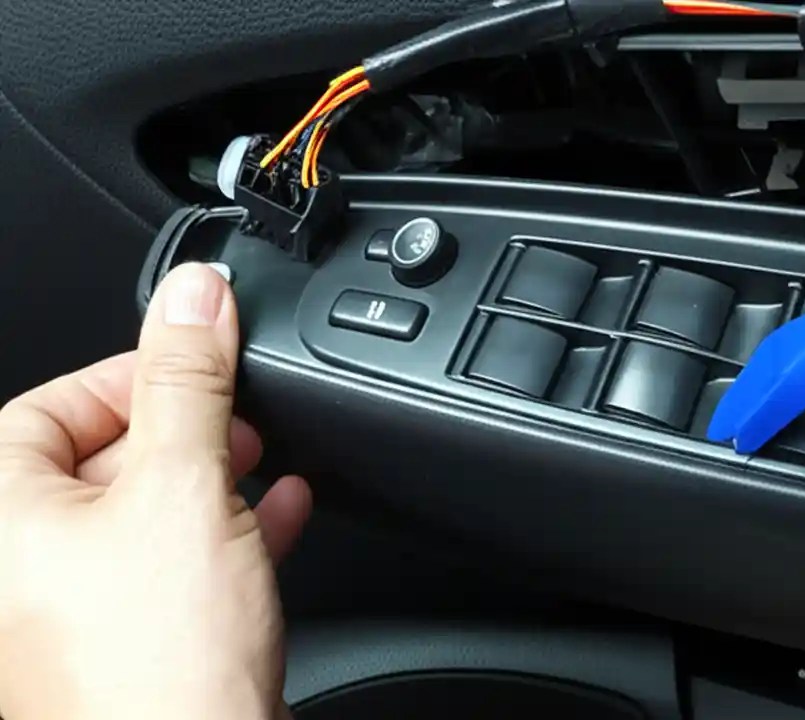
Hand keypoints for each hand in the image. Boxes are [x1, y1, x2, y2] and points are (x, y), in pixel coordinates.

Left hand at [0, 264, 311, 719]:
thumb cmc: (156, 666)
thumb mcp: (180, 486)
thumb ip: (188, 380)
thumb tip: (195, 294)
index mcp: (0, 516)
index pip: (51, 407)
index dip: (133, 374)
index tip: (198, 358)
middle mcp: (22, 568)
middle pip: (102, 460)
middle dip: (184, 430)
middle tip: (238, 416)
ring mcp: (74, 614)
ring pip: (144, 515)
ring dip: (213, 479)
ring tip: (267, 460)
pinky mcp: (132, 646)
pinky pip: (171, 566)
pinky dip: (223, 533)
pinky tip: (277, 515)